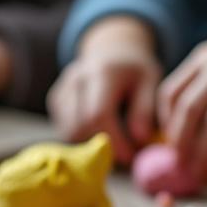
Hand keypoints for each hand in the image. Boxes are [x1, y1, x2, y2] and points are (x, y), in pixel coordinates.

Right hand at [47, 15, 161, 164]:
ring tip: (115, 142)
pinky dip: (83, 138)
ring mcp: (62, 89)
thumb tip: (139, 140)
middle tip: (125, 155)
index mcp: (102, 72)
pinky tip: (100, 131)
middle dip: (102, 148)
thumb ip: (145, 110)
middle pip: (79, 127)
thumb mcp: (150, 82)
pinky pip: (65, 129)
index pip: (98, 114)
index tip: (131, 157)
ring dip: (91, 145)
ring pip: (69, 132)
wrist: (112, 50)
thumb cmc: (135, 70)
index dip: (114, 141)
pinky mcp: (56, 100)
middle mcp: (76, 79)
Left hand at [158, 9, 206, 173]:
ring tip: (200, 172)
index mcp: (205, 57)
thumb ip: (201, 82)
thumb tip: (178, 125)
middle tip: (180, 167)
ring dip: (205, 152)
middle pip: (190, 110)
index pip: (171, 92)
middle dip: (181, 143)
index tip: (170, 145)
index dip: (166, 123)